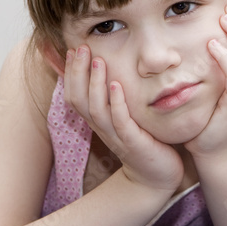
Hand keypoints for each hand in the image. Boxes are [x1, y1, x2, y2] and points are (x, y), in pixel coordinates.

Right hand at [64, 46, 184, 192]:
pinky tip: (118, 85)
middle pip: (79, 99)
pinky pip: (120, 121)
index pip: (75, 94)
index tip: (73, 49)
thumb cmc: (143, 142)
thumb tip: (111, 74)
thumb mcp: (124, 118)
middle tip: (81, 47)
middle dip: (78, 72)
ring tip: (98, 61)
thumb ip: (115, 99)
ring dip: (95, 84)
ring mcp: (116, 135)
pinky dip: (117, 102)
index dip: (71, 73)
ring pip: (96, 109)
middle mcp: (102, 127)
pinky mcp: (133, 142)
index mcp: (98, 121)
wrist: (155, 177)